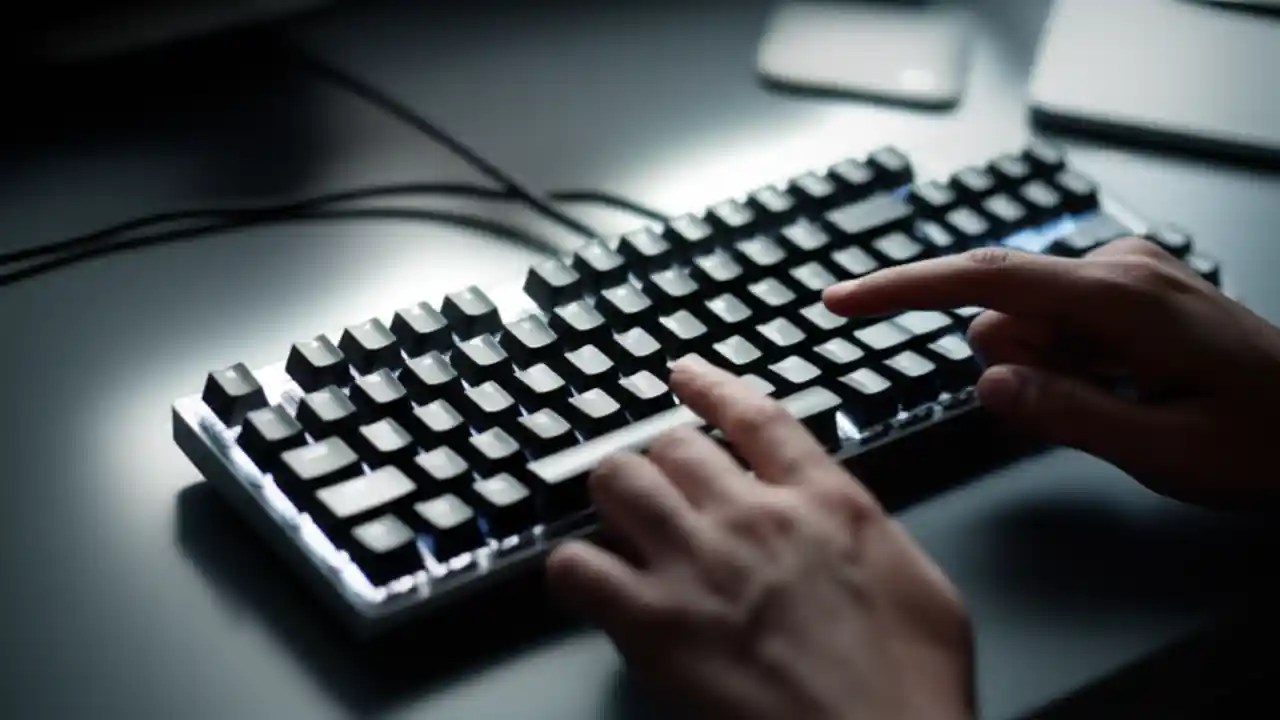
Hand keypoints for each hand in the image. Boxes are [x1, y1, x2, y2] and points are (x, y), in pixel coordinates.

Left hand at [546, 356, 973, 719]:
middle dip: (664, 464)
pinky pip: (575, 566)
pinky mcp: (653, 623)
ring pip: (618, 480)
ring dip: (616, 497)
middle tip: (664, 491)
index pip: (754, 415)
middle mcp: (754, 517)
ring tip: (623, 523)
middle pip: (674, 444)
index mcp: (825, 502)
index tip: (685, 375)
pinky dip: (573, 570)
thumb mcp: (921, 584)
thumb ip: (868, 534)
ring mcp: (697, 563)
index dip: (710, 387)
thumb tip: (842, 523)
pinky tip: (590, 583)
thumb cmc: (911, 688)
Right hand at [824, 239, 1279, 507]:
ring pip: (1033, 325)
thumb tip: (986, 380)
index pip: (988, 283)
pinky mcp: (1127, 286)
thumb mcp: (1164, 450)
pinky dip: (1072, 363)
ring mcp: (1125, 273)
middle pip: (1007, 312)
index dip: (903, 291)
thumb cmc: (1266, 438)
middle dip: (1022, 367)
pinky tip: (1130, 386)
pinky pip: (1060, 324)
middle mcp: (1119, 269)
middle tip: (1097, 410)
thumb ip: (1068, 414)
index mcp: (1123, 299)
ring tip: (1127, 402)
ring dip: (1053, 371)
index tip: (840, 302)